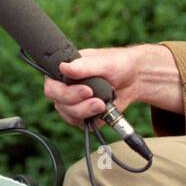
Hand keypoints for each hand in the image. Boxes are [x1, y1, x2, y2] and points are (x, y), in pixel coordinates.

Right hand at [42, 45, 180, 126]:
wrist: (134, 79)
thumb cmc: (117, 64)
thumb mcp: (103, 62)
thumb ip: (84, 66)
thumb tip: (63, 67)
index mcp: (64, 72)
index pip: (51, 86)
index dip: (64, 92)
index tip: (87, 90)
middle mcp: (65, 88)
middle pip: (59, 103)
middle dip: (78, 104)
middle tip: (95, 98)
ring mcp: (73, 102)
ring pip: (69, 115)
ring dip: (87, 111)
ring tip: (103, 104)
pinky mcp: (83, 114)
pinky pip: (81, 123)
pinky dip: (92, 118)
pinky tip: (103, 109)